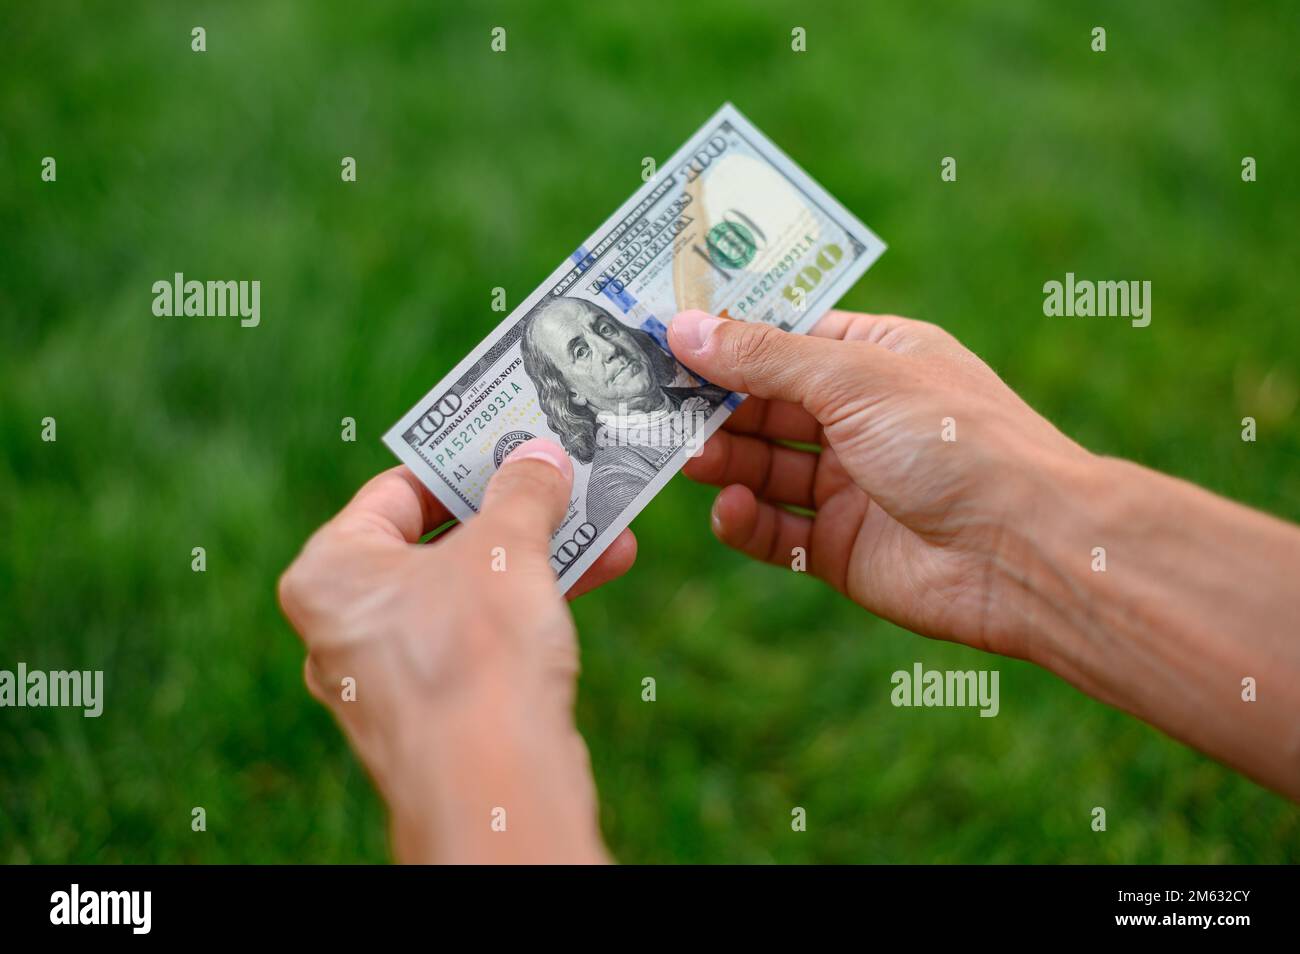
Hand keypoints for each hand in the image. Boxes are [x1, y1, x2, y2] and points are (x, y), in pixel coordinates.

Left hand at [277, 439, 631, 862]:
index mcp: (332, 572)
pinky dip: (534, 603)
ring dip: (538, 554)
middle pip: (438, 541)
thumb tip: (541, 455)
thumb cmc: (476, 655)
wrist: (495, 788)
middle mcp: (348, 623)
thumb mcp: (505, 548)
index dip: (460, 462)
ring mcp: (391, 674)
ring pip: (470, 591)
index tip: (511, 441)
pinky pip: (485, 637)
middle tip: (562, 476)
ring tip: (604, 520)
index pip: (395, 491)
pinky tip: (600, 570)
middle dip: (513, 510)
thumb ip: (522, 492)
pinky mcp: (439, 712)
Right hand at [668, 309, 1093, 660]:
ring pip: (762, 467)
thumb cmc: (954, 439)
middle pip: (765, 405)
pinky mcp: (840, 548)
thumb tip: (684, 327)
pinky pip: (775, 530)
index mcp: (877, 358)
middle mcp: (862, 418)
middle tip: (650, 405)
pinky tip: (728, 508)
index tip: (661, 338)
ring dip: (720, 460)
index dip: (726, 339)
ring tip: (683, 456)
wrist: (1024, 550)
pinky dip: (745, 520)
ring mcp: (851, 486)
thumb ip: (764, 357)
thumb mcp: (853, 377)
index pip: (785, 339)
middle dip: (712, 405)